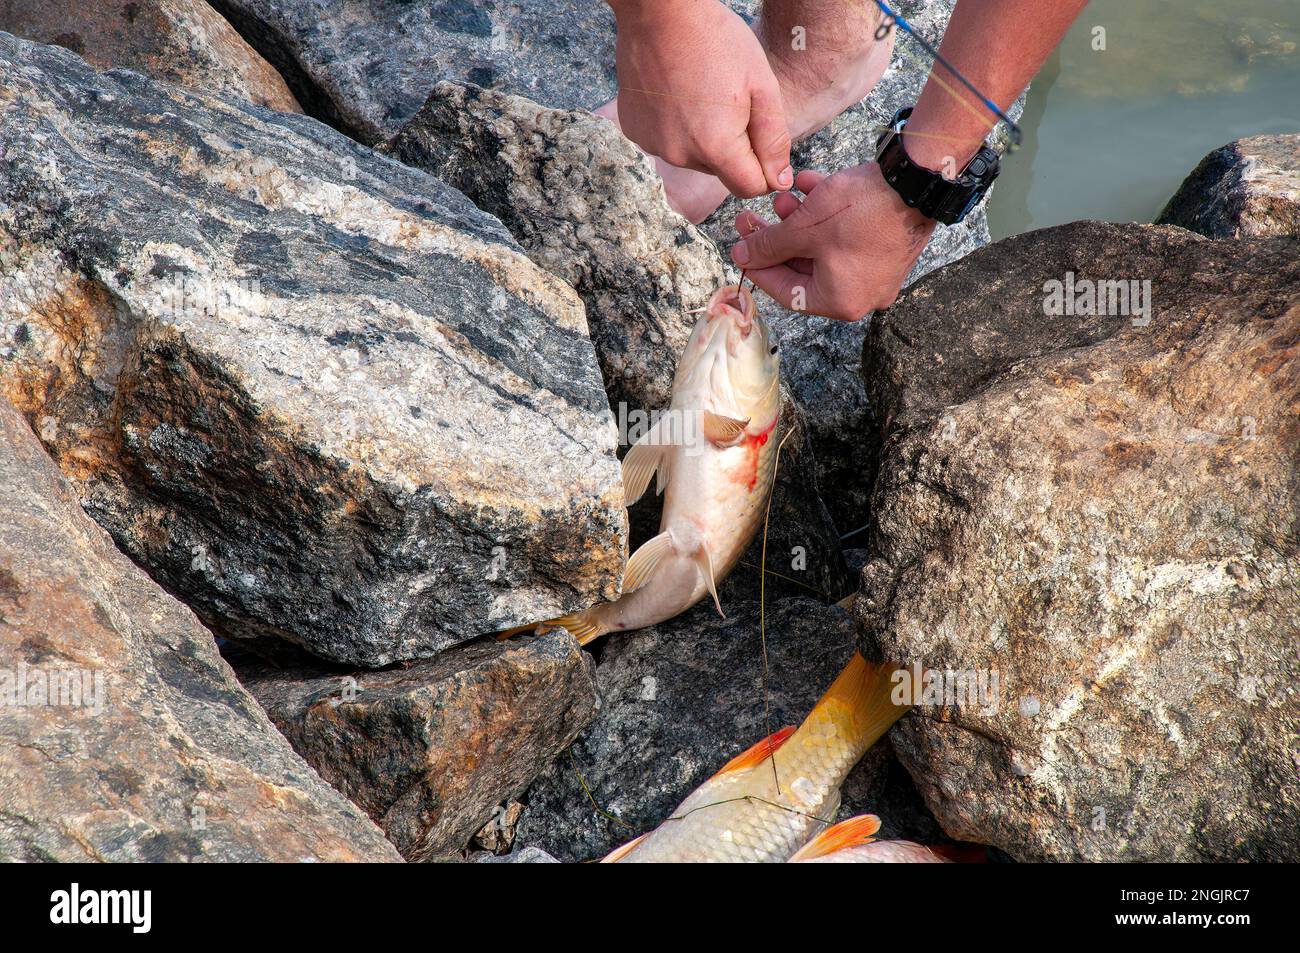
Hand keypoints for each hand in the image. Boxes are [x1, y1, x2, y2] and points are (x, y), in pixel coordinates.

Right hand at [610, 0, 792, 198]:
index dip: (765, 169)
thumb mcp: (761, 84)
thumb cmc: (716, 40)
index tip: (764, 140)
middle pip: (721, 172)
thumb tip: (779, 180)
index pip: (750, 187)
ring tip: (701, 93)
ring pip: (695, 158)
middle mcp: (680, 155)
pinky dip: (677, 127)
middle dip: (733, 147)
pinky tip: (678, 94)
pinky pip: (668, 142)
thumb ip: (774, 139)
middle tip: (730, 101)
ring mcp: (653, 145)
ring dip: (704, 137)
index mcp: (715, 146)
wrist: (659, 12)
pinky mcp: (635, 133)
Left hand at [730, 165, 935, 320]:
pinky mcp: (885, 247)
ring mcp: (876, 272)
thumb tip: (741, 256)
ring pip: (823, 249)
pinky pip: (846, 237)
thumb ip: (768, 246)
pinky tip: (810, 185)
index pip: (786, 293)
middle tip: (751, 219)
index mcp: (840, 301)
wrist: (917, 180)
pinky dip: (825, 215)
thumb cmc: (861, 210)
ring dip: (799, 223)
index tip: (739, 248)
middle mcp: (860, 293)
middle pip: (804, 269)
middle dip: (778, 239)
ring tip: (782, 197)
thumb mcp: (804, 228)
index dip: (759, 267)